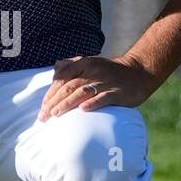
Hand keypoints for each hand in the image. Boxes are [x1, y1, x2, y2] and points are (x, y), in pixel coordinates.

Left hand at [38, 55, 156, 120]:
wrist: (138, 73)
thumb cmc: (110, 72)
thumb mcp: (91, 64)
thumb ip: (72, 65)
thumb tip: (56, 67)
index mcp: (84, 63)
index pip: (62, 79)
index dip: (51, 93)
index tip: (42, 107)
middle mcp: (93, 71)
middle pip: (69, 87)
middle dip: (54, 102)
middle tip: (44, 116)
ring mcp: (105, 81)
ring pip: (82, 92)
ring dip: (67, 104)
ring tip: (56, 114)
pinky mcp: (117, 92)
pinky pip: (103, 98)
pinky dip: (92, 103)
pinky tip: (83, 110)